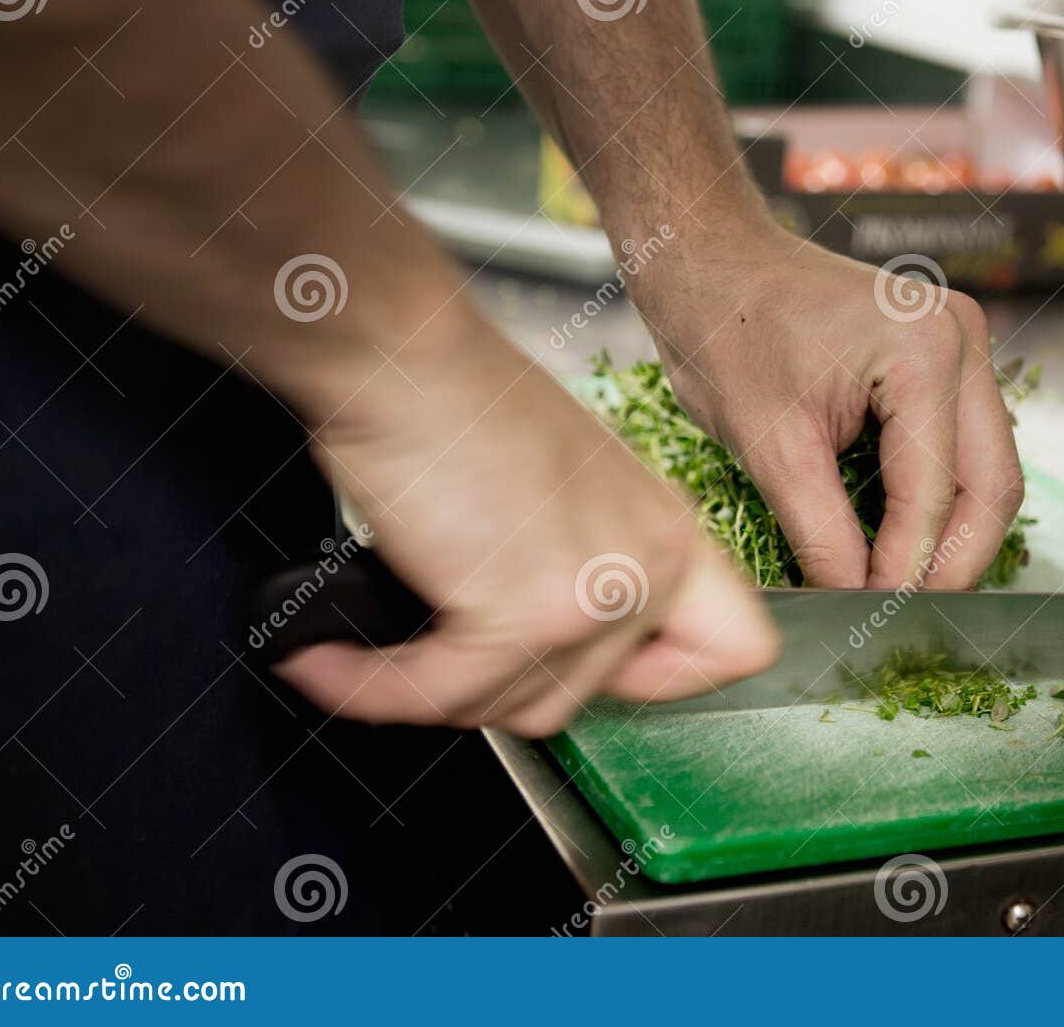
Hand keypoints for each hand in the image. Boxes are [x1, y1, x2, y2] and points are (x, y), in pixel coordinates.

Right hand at [273, 310, 778, 736]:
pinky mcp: (523, 612)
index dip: (665, 679)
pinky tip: (329, 661)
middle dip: (499, 686)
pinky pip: (441, 695)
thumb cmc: (460, 403)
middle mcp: (650, 564)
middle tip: (439, 652)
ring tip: (374, 652)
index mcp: (669, 530)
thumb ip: (584, 568)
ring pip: (513, 709)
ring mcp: (597, 594)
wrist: (405, 354)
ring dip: (428, 692)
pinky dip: (371, 687)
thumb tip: (550, 653)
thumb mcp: (563, 489)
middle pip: (590, 699)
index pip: (734, 652)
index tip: (601, 676)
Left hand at [628, 222, 1024, 589]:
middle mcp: (962, 339)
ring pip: (988, 469)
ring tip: (903, 586)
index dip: (906, 568)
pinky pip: (964, 444)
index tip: (873, 618)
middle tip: (904, 616)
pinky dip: (941, 497)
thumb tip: (856, 602)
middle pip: (992, 484)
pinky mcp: (946, 356)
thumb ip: (823, 533)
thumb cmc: (725, 333)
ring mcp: (962, 343)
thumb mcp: (770, 449)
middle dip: (952, 560)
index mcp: (924, 351)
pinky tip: (903, 538)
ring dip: (952, 533)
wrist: (712, 265)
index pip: (934, 492)